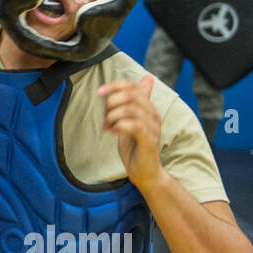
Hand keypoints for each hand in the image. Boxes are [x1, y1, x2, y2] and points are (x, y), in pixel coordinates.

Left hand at [98, 75, 163, 189]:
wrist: (145, 172)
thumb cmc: (135, 147)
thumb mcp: (129, 121)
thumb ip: (131, 104)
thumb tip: (145, 79)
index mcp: (148, 108)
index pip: (133, 86)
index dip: (114, 86)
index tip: (99, 92)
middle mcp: (153, 114)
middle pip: (132, 95)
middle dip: (112, 102)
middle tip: (104, 116)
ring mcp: (153, 127)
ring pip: (131, 109)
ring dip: (113, 116)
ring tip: (107, 126)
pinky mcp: (150, 140)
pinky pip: (134, 125)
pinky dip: (119, 126)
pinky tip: (112, 132)